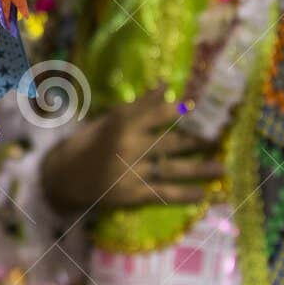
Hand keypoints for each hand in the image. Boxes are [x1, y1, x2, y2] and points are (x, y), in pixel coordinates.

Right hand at [40, 88, 220, 216]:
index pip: (155, 112)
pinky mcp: (132, 194)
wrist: (61, 178)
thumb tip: (164, 89)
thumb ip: (134, 110)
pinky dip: (184, 195)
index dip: (180, 109)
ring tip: (222, 168)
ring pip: (173, 168)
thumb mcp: (105, 122)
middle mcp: (129, 146)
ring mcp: (132, 172)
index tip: (201, 104)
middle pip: (172, 141)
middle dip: (199, 140)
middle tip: (220, 136)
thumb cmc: (83, 146)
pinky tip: (204, 195)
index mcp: (120, 124)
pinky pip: (163, 194)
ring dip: (200, 169)